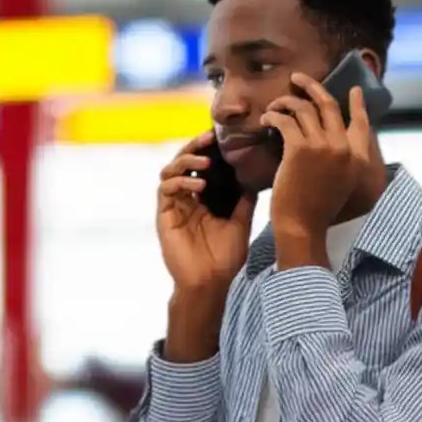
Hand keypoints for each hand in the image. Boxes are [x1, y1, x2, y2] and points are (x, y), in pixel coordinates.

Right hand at [157, 131, 257, 293]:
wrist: (211, 284)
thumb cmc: (225, 257)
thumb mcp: (241, 222)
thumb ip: (244, 200)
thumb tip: (256, 177)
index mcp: (203, 197)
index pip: (202, 164)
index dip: (208, 149)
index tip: (222, 137)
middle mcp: (186, 198)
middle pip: (184, 161)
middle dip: (195, 146)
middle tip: (209, 137)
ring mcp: (174, 206)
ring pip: (170, 170)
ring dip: (186, 161)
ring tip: (205, 162)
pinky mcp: (164, 215)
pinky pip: (165, 190)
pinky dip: (180, 183)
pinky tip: (198, 186)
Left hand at [261, 73, 371, 248]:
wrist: (302, 225)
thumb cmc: (317, 208)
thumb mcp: (341, 182)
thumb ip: (342, 158)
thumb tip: (330, 137)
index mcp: (359, 157)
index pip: (362, 122)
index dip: (357, 103)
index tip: (353, 89)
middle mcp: (344, 147)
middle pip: (328, 105)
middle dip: (311, 86)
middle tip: (297, 77)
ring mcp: (324, 146)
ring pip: (304, 109)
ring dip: (286, 101)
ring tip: (274, 105)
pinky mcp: (301, 148)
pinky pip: (285, 120)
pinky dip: (273, 115)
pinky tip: (266, 119)